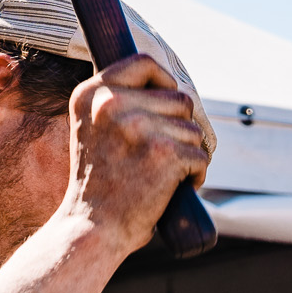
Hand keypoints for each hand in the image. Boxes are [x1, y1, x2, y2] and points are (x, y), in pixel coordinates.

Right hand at [63, 54, 209, 254]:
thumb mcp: (92, 130)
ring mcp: (138, 127)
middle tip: (162, 157)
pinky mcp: (164, 153)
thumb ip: (120, 103)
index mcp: (91, 94)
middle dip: (180, 129)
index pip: (143, 63)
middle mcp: (111, 104)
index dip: (165, 81)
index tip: (168, 103)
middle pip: (179, 98)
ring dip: (189, 153)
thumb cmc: (98, 185)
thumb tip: (169, 87)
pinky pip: (201, 155)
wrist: (92, 229)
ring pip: (193, 128)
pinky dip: (196, 175)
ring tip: (164, 175)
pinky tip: (176, 188)